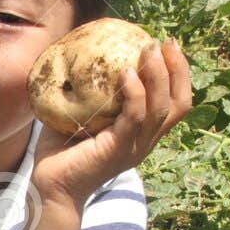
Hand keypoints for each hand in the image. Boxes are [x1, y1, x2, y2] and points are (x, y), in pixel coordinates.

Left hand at [29, 38, 192, 211]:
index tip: (168, 45)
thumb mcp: (81, 116)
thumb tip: (79, 54)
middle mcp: (145, 141)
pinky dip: (135, 93)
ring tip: (149, 49)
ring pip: (161, 108)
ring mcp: (134, 147)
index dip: (179, 74)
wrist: (50, 188)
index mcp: (142, 133)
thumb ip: (88, 92)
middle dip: (178, 69)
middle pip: (179, 104)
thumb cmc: (61, 152)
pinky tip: (126, 73)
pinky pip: (135, 117)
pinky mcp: (119, 149)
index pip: (175, 103)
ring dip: (158, 75)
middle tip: (165, 41)